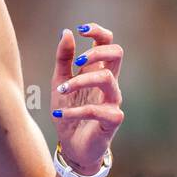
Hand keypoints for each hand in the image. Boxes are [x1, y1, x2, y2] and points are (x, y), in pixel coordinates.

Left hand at [50, 24, 123, 174]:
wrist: (71, 147)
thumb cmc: (69, 112)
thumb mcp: (59, 82)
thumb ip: (63, 59)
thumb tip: (67, 32)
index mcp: (98, 71)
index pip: (108, 43)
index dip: (98, 32)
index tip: (81, 30)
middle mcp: (110, 83)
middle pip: (117, 53)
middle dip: (96, 52)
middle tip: (77, 62)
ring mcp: (113, 101)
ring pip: (107, 78)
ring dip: (81, 81)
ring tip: (62, 90)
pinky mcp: (112, 120)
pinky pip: (97, 110)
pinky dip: (75, 111)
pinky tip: (60, 114)